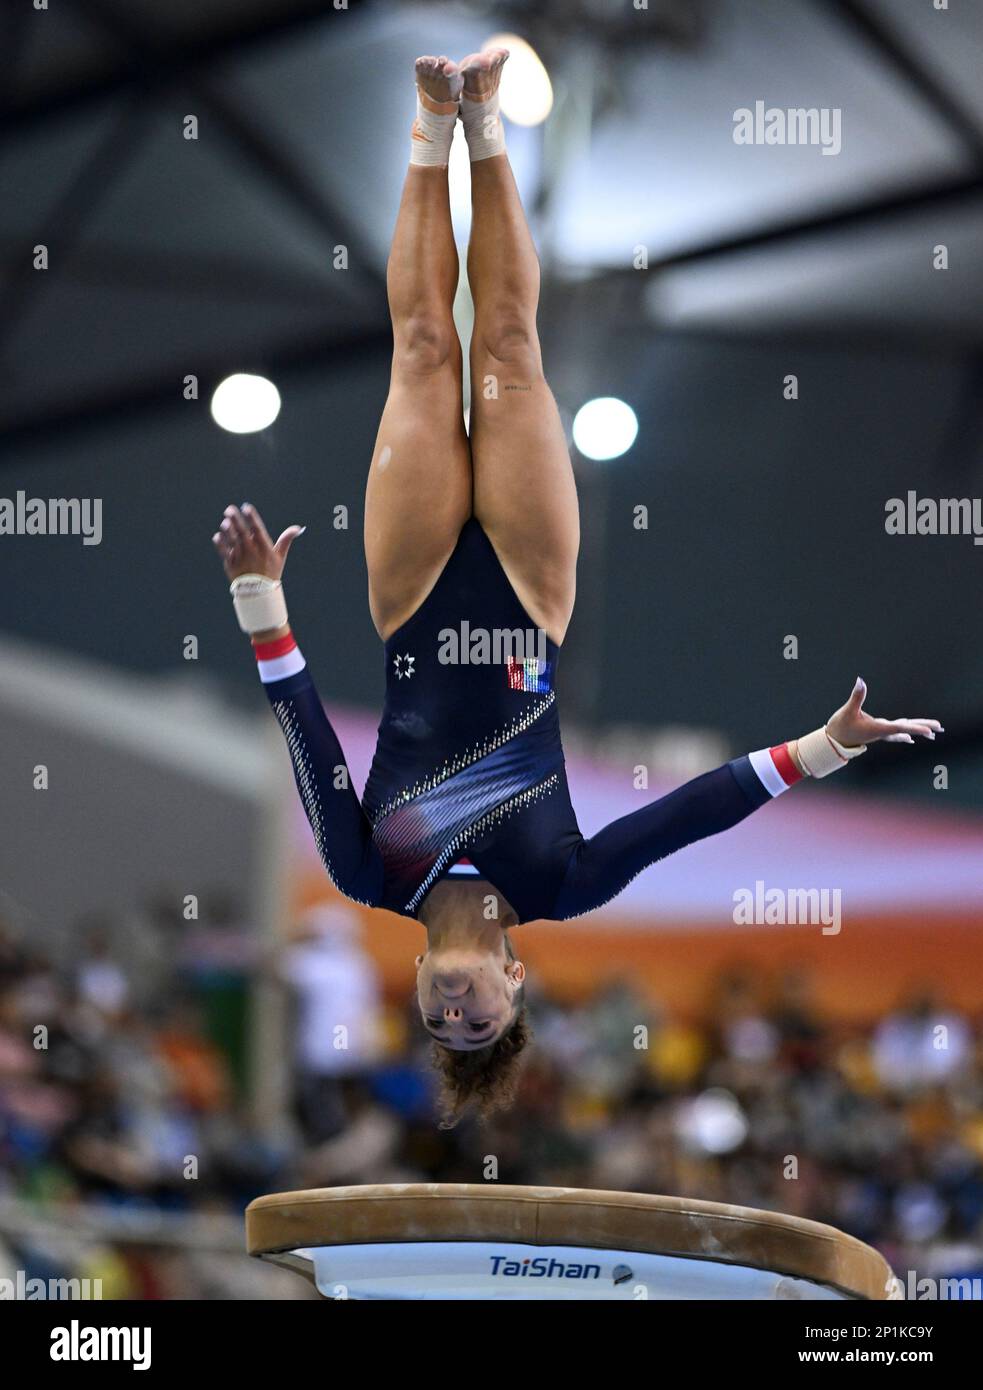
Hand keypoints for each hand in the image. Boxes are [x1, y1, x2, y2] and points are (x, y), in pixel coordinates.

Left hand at [211, 503, 304, 582]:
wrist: (259, 593)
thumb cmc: (270, 572)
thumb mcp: (280, 556)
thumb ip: (286, 540)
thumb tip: (298, 528)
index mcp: (264, 549)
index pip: (257, 530)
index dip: (252, 518)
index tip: (246, 507)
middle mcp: (252, 553)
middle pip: (243, 534)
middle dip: (236, 521)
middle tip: (229, 510)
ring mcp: (240, 559)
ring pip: (233, 542)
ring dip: (228, 531)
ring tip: (225, 522)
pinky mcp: (230, 565)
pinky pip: (224, 553)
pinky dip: (220, 544)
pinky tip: (218, 536)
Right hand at [826, 678, 942, 747]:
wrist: (833, 742)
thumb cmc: (840, 726)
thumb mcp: (848, 710)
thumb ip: (857, 696)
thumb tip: (860, 680)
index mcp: (878, 728)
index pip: (900, 727)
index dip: (915, 728)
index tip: (929, 731)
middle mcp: (883, 731)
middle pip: (907, 728)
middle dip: (923, 728)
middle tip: (939, 728)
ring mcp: (881, 732)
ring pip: (904, 729)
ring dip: (918, 729)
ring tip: (934, 732)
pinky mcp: (877, 731)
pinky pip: (896, 732)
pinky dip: (905, 732)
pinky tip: (910, 739)